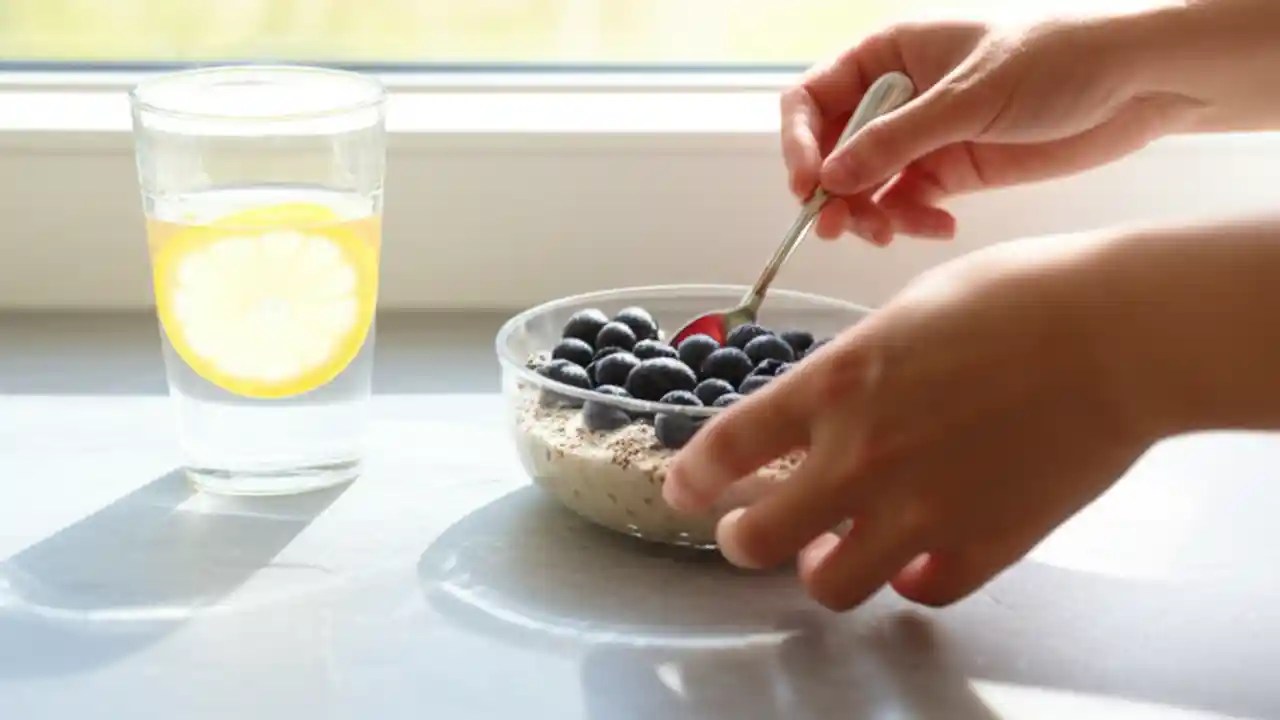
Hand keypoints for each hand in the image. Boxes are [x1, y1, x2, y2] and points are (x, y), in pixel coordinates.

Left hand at [663, 235, 1161, 609]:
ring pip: (830, 584)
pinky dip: (910, 578)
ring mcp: (920, 509)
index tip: (683, 489)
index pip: (726, 449)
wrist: (1116, 331)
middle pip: (756, 541)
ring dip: (822, 567)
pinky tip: (918, 554)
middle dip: (741, 540)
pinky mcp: (984, 543)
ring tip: (836, 547)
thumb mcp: (903, 313)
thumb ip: (852, 373)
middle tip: (750, 530)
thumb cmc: (1016, 296)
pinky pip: (921, 591)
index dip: (691, 479)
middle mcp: (860, 456)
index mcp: (834, 385)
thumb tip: (830, 410)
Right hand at [785, 16, 1201, 244]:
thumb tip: (831, 177)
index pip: (813, 98)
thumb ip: (895, 140)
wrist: (1136, 84)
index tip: (808, 184)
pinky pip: (908, 203)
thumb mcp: (968, 98)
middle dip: (834, 190)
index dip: (800, 141)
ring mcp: (924, 135)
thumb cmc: (1056, 60)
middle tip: (839, 227)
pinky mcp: (952, 169)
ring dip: (870, 213)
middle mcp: (898, 95)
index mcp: (889, 55)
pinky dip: (913, 220)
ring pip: (868, 184)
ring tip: (891, 232)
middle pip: (834, 149)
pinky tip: (941, 225)